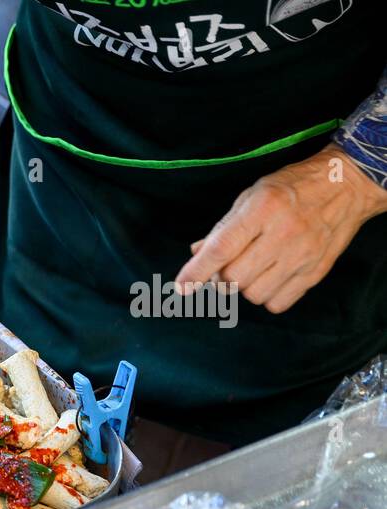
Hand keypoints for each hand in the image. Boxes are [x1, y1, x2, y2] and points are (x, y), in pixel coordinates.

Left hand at [176, 145, 386, 313]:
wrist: (346, 185)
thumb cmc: (292, 188)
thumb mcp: (252, 196)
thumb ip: (223, 228)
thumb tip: (196, 254)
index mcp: (263, 210)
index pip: (222, 248)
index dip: (197, 271)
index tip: (181, 288)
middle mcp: (283, 234)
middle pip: (234, 278)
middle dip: (222, 278)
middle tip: (228, 266)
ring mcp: (302, 256)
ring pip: (254, 295)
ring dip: (245, 287)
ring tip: (255, 267)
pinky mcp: (316, 272)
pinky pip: (278, 303)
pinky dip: (268, 297)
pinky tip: (272, 277)